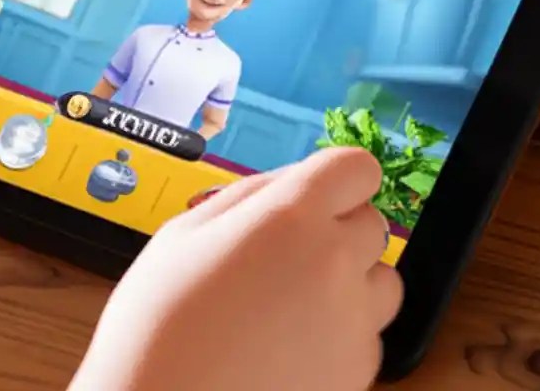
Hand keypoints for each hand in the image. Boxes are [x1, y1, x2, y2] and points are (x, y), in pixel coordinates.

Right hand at [69, 147, 400, 390]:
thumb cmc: (156, 328)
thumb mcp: (182, 235)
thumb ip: (248, 196)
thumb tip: (289, 182)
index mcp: (291, 217)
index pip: (357, 168)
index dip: (334, 180)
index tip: (315, 195)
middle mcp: (335, 263)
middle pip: (373, 224)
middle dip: (337, 230)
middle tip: (283, 256)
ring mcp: (353, 322)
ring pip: (383, 282)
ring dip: (351, 283)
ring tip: (291, 304)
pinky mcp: (358, 372)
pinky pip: (370, 336)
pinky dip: (343, 335)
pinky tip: (290, 345)